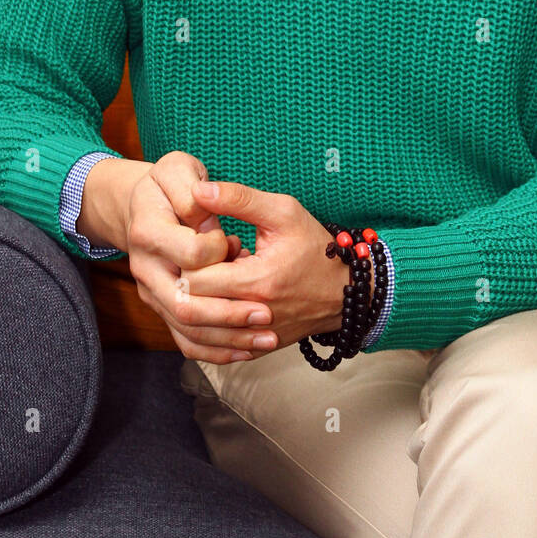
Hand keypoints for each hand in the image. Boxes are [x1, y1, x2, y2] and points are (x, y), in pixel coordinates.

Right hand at [81, 151, 275, 362]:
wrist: (143, 204)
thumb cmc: (167, 183)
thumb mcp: (178, 168)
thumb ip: (191, 184)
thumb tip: (206, 197)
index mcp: (148, 232)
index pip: (190, 254)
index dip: (218, 251)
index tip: (236, 243)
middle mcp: (145, 269)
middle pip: (185, 305)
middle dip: (230, 313)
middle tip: (267, 312)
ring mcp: (152, 292)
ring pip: (187, 328)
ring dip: (229, 337)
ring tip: (267, 336)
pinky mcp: (163, 307)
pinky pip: (186, 340)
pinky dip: (217, 349)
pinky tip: (247, 348)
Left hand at [181, 179, 369, 356]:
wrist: (346, 289)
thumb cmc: (315, 247)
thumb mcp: (283, 212)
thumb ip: (239, 199)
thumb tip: (198, 190)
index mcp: (256, 281)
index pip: (192, 277)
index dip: (192, 256)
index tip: (213, 243)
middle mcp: (251, 316)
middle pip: (190, 304)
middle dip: (191, 278)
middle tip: (211, 261)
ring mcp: (253, 336)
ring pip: (198, 329)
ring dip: (199, 302)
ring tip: (217, 279)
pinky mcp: (256, 348)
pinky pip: (215, 346)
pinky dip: (210, 323)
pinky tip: (223, 300)